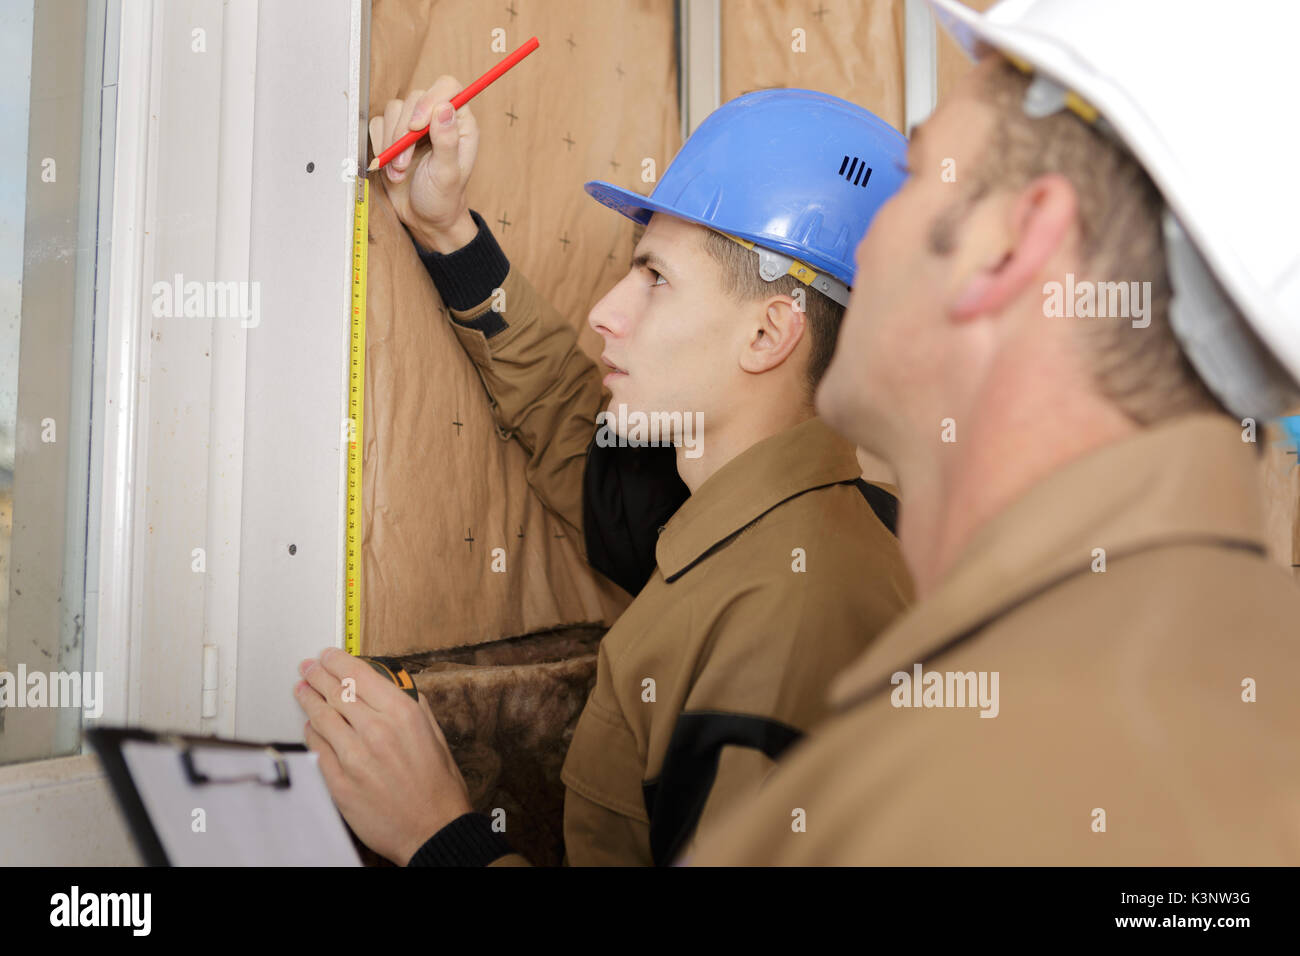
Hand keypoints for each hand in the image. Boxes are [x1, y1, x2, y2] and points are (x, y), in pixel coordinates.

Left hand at [294, 647, 472, 863]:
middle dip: (317, 674)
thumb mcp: (434, 734)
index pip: (359, 674)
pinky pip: (316, 747)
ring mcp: (353, 756)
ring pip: (320, 716)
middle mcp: (375, 730)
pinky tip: (310, 725)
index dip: (338, 660)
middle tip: (308, 667)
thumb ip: (412, 706)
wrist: (433, 829)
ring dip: (308, 698)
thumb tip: (394, 688)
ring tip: (301, 689)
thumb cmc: (438, 787)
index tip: (329, 655)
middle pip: (335, 691)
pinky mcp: (339, 781)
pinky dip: (311, 731)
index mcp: (402, 713)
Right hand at [369, 75, 479, 252]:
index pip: (447, 88)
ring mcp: (413, 124)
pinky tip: (391, 168)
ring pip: (393, 111)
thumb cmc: (443, 198)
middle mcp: (438, 118)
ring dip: (391, 144)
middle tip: (405, 164)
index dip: (429, 101)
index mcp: (460, 123)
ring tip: (400, 171)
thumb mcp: (448, 173)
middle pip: (414, 99)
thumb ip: (447, 141)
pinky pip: (378, 125)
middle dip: (404, 133)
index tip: (416, 126)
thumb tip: (445, 108)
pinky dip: (380, 147)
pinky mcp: (392, 133)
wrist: (424, 218)